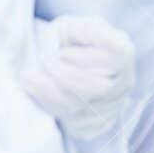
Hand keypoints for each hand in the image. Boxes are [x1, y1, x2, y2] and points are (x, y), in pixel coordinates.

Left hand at [19, 15, 135, 139]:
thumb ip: (83, 30)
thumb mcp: (76, 26)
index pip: (117, 57)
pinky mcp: (94, 126)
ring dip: (50, 92)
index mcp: (124, 52)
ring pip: (83, 107)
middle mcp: (124, 82)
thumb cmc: (71, 42)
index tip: (62, 53)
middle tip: (42, 63)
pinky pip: (72, 122)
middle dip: (64, 76)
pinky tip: (36, 92)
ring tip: (29, 77)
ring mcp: (112, 107)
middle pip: (99, 87)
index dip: (87, 57)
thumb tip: (84, 38)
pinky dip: (49, 106)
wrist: (66, 68)